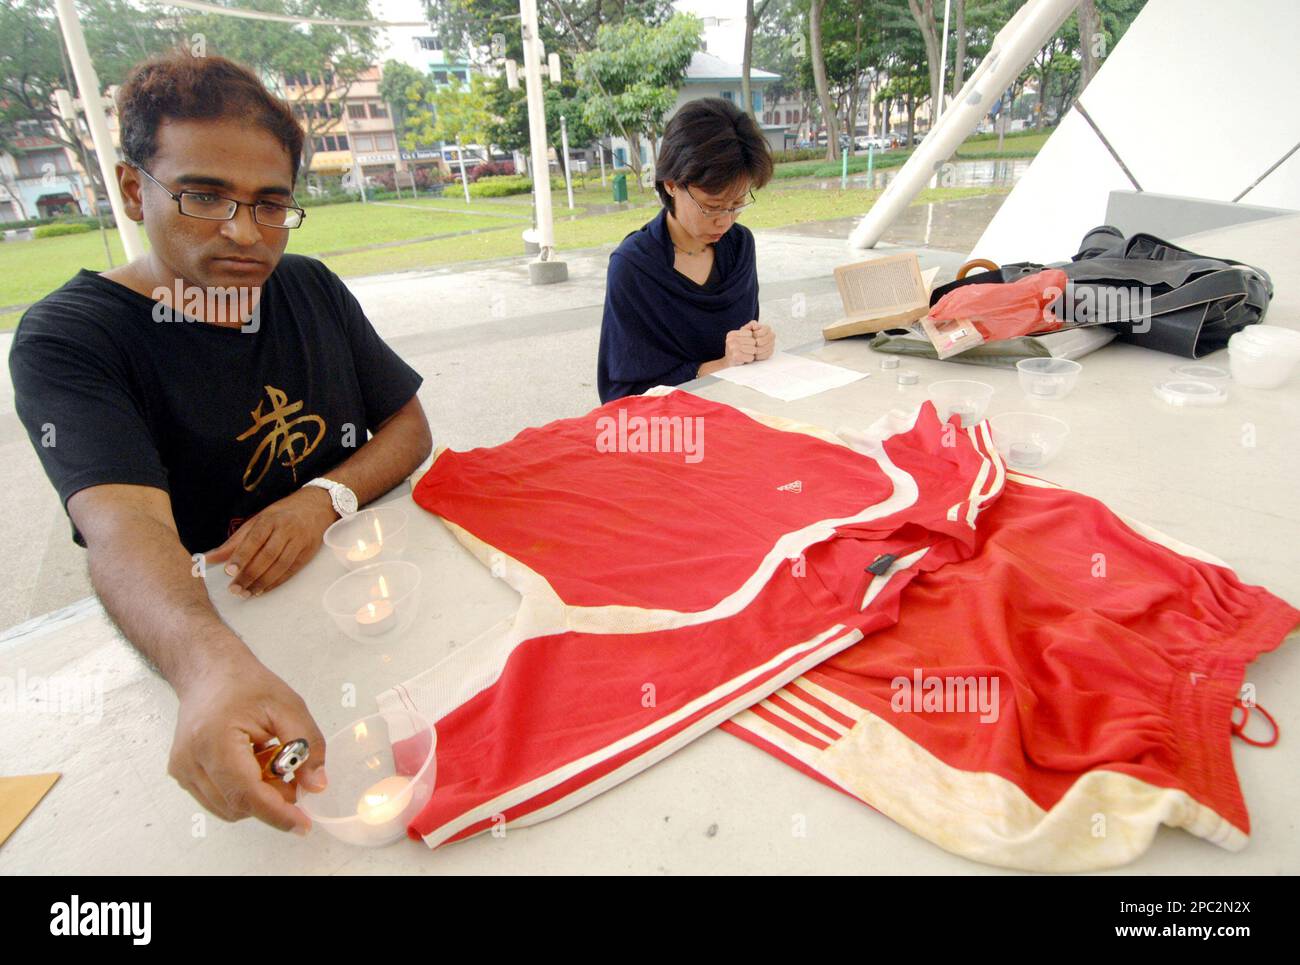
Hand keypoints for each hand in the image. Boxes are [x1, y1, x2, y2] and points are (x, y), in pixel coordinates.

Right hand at [169, 649, 326, 833]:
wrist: (209, 672)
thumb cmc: (246, 684)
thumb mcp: (289, 707)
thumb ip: (309, 746)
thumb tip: (316, 786)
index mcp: (215, 740)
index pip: (246, 793)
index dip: (277, 813)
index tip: (303, 824)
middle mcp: (191, 760)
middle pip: (239, 805)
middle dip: (272, 799)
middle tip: (293, 772)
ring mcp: (182, 770)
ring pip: (229, 808)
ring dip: (258, 795)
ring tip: (269, 759)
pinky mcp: (183, 774)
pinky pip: (219, 800)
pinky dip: (243, 791)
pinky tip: (252, 763)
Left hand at [207, 488, 334, 596]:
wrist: (316, 506)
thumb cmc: (280, 515)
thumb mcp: (256, 521)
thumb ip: (234, 541)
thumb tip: (208, 558)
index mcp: (270, 519)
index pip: (255, 539)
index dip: (242, 555)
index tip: (229, 571)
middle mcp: (286, 529)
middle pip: (268, 555)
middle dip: (250, 574)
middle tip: (234, 589)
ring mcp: (300, 541)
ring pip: (281, 565)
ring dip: (263, 582)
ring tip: (247, 593)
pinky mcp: (308, 552)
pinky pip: (291, 570)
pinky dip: (276, 582)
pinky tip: (263, 589)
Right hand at [723, 326, 758, 366]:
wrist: (728, 362)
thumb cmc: (737, 348)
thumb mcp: (740, 337)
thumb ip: (748, 328)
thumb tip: (755, 323)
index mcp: (732, 334)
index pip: (750, 333)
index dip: (750, 339)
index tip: (745, 343)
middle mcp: (731, 340)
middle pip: (753, 341)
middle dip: (752, 347)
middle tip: (745, 350)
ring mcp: (732, 348)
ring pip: (753, 349)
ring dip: (751, 353)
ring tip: (745, 354)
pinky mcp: (736, 357)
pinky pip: (751, 357)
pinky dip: (750, 359)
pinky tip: (744, 359)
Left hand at [747, 320, 774, 360]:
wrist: (746, 343)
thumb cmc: (746, 335)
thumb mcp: (747, 328)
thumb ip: (750, 325)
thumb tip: (755, 326)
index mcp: (767, 328)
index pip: (764, 331)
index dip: (757, 334)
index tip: (751, 336)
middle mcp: (771, 335)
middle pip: (766, 340)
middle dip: (757, 343)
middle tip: (751, 345)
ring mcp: (772, 344)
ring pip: (767, 347)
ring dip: (758, 349)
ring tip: (751, 350)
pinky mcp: (770, 351)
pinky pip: (767, 354)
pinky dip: (760, 355)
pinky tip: (754, 355)